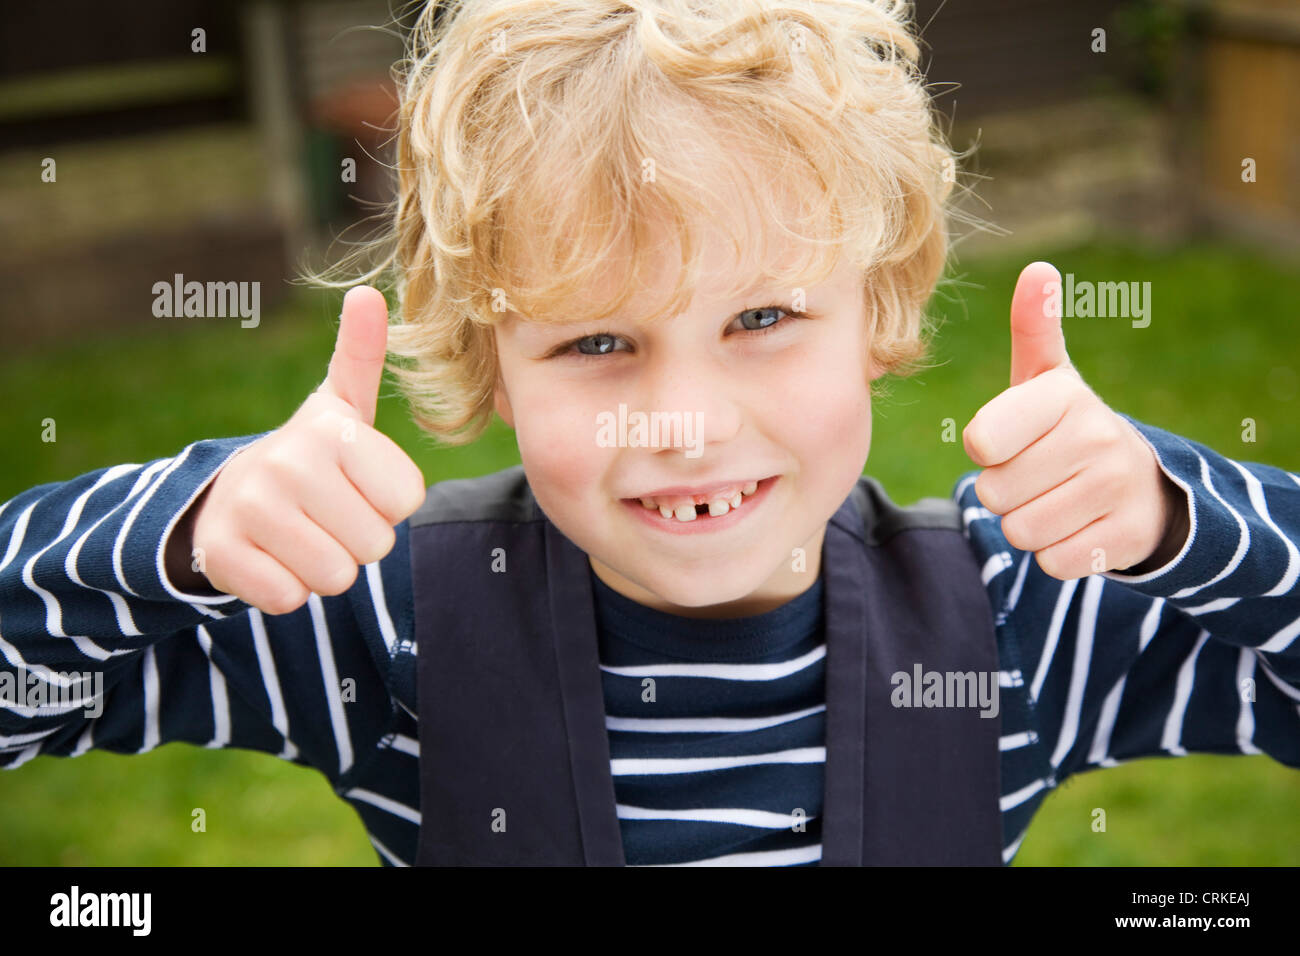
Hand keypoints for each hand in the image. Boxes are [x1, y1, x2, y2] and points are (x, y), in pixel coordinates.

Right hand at [178, 286, 426, 614]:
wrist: (227, 498)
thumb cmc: (310, 457)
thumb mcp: (340, 406)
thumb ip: (362, 355)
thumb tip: (365, 293)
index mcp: (332, 428)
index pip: (406, 500)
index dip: (387, 502)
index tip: (356, 483)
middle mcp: (287, 461)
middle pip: (375, 544)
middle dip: (358, 539)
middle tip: (326, 512)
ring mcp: (250, 508)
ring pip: (335, 577)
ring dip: (325, 567)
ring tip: (302, 533)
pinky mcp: (224, 555)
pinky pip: (291, 599)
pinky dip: (288, 588)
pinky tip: (272, 555)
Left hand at [961, 262, 1187, 579]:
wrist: (1141, 483)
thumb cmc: (1066, 427)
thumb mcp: (1046, 378)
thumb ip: (1033, 327)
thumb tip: (1037, 269)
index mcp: (1064, 395)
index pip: (981, 441)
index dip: (986, 451)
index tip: (1009, 440)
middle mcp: (1096, 436)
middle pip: (995, 493)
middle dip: (1004, 491)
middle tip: (1037, 474)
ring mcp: (1116, 489)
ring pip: (1020, 531)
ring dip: (1026, 524)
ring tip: (1055, 498)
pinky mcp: (1125, 539)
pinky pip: (1051, 563)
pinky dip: (1055, 553)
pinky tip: (1077, 526)